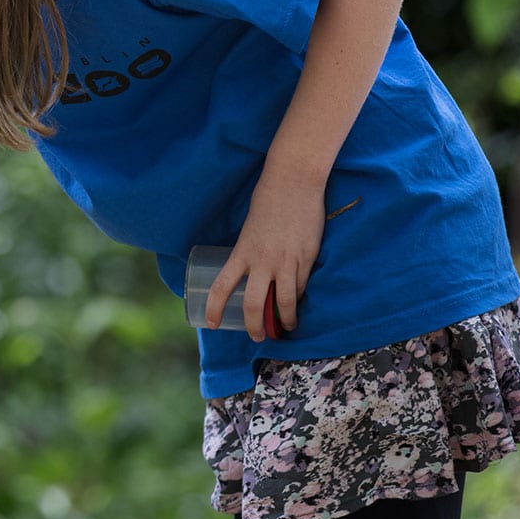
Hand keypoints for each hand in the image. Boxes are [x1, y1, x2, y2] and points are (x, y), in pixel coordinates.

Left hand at [202, 173, 324, 340]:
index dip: (214, 308)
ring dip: (284, 321)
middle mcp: (262, 260)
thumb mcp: (251, 229)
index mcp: (242, 251)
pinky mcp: (307, 258)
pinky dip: (299, 299)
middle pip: (253, 304)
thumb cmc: (268, 201)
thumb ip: (251, 251)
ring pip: (284, 302)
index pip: (222, 286)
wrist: (293, 182)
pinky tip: (299, 305)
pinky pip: (301, 286)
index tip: (212, 323)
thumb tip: (255, 272)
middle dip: (254, 326)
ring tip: (286, 328)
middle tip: (258, 337)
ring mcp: (286, 261)